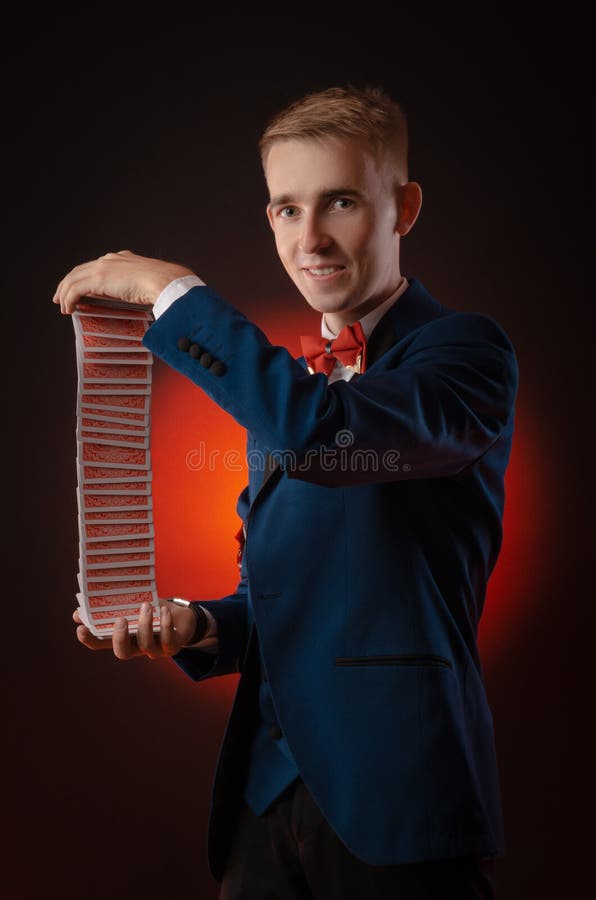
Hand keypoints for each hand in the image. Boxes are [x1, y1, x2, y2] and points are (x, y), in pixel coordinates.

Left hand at [53, 250, 194, 314]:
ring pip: (73, 279)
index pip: (96, 267)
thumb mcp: (149, 284)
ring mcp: (103, 267)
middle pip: (80, 270)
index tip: (80, 290)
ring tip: (63, 306)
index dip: (85, 277)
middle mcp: (110, 259)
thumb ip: (142, 288)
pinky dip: (68, 299)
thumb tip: (147, 302)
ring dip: (65, 293)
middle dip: (68, 284)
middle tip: (62, 297)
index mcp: (122, 259)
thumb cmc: (165, 285)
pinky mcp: (98, 279)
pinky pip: (75, 289)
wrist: (165, 281)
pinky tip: (68, 309)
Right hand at [73, 600, 195, 660]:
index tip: (81, 628)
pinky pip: (168, 641)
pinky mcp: (172, 647)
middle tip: (120, 619)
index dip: (90, 639)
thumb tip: (79, 612)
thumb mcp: (132, 605)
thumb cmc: (153, 610)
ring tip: (146, 606)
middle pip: (122, 653)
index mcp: (123, 637)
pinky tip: (164, 610)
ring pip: (146, 645)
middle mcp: (136, 648)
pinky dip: (166, 625)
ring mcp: (155, 650)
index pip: (101, 644)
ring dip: (145, 625)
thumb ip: (111, 606)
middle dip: (119, 638)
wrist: (182, 617)